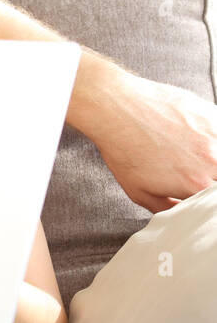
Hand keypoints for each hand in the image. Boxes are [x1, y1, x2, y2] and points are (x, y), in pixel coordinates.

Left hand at [82, 70, 216, 212]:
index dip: (207, 197)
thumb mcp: (139, 191)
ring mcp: (215, 135)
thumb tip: (181, 213)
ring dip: (211, 157)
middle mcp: (212, 161)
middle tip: (192, 173)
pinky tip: (191, 137)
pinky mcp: (211, 114)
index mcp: (196, 184)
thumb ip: (168, 208)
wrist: (115, 109)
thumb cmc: (122, 147)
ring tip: (190, 154)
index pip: (215, 203)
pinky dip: (211, 137)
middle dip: (210, 177)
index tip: (199, 191)